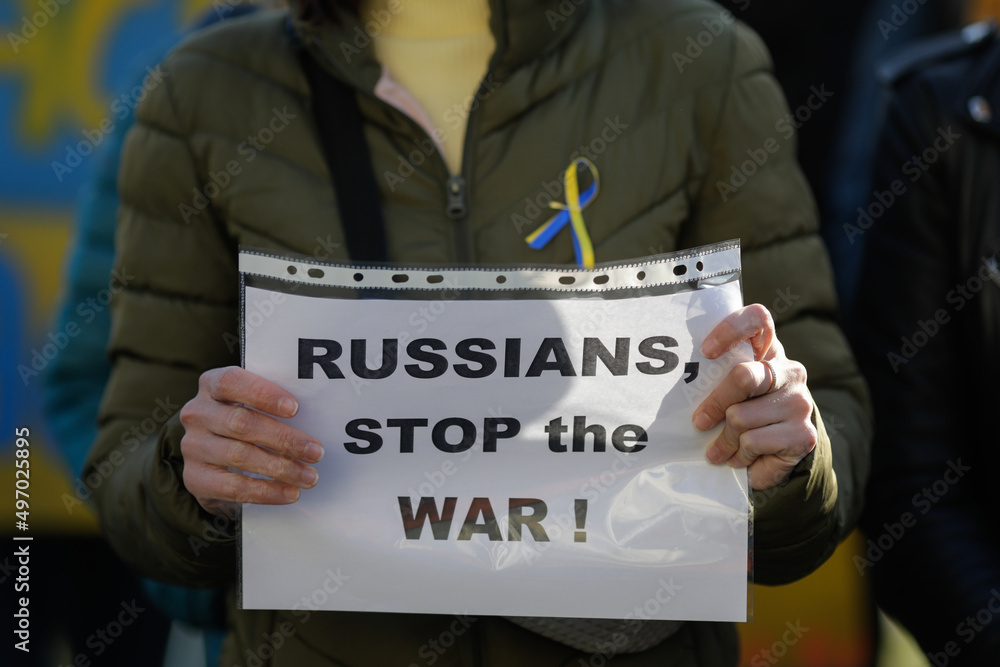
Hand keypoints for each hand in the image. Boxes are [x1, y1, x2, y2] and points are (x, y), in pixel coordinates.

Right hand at [179, 367, 323, 515]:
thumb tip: (317, 414)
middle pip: (241, 423)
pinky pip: (233, 487)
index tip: (295, 408)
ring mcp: (193, 446)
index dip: (263, 394)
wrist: (211, 462)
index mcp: (211, 385)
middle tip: (316, 452)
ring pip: (239, 456)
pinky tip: (289, 493)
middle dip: (284, 438)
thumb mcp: (252, 406)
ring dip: (281, 468)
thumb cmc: (244, 424)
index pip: (231, 382)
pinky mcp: (195, 478)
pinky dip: (267, 491)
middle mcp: (198, 413)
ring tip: (309, 476)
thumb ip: (274, 404)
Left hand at [692, 304, 816, 489]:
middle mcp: (789, 371)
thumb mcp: (733, 390)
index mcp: (769, 351)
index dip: (730, 330)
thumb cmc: (747, 411)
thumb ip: (717, 379)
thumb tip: (678, 387)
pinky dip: (740, 455)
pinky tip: (740, 458)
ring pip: (741, 418)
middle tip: (699, 422)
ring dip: (724, 440)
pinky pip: (753, 442)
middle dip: (715, 404)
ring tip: (719, 450)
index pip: (757, 319)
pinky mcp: (803, 434)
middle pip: (742, 377)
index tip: (706, 352)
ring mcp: (799, 402)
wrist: (784, 448)